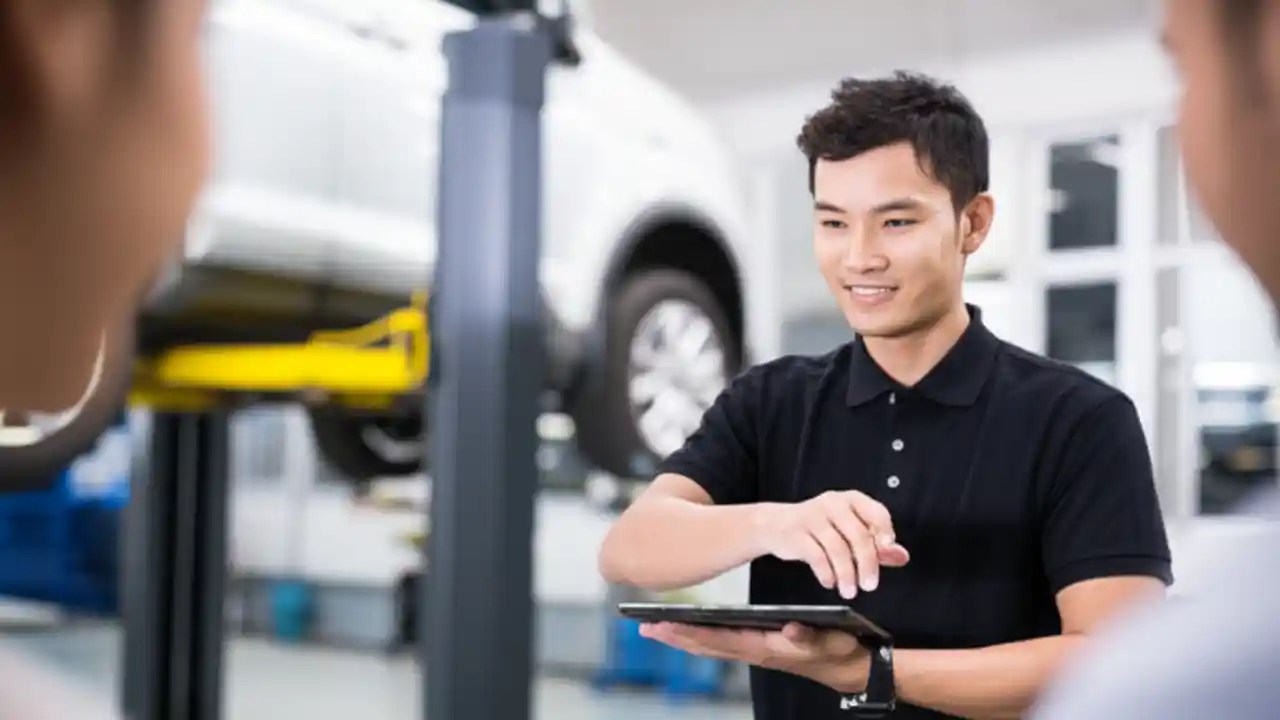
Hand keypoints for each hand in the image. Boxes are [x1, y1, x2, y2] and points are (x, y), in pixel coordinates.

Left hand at [641, 621, 870, 693]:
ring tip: (656, 627)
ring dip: (682, 637)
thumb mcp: (828, 641)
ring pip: (709, 646)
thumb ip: (808, 637)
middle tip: (644, 626)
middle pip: (705, 645)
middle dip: (675, 636)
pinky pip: (720, 644)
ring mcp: (753, 651)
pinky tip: (687, 629)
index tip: (664, 625)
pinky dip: (699, 637)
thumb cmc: (839, 650)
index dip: (690, 633)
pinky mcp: (757, 647)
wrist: (849, 666)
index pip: (718, 641)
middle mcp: (753, 652)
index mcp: (764, 648)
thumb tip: (790, 629)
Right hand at [756, 491, 909, 597]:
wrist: (776, 525)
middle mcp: (833, 504)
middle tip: (870, 584)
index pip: (876, 513)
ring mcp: (813, 516)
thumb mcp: (848, 532)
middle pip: (858, 535)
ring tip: (849, 590)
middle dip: (867, 564)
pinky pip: (816, 555)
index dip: (885, 533)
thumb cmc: (818, 529)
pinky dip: (826, 573)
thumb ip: (876, 545)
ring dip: (846, 574)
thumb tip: (900, 556)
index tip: (887, 552)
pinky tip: (829, 582)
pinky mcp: (796, 532)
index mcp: (852, 500)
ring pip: (837, 548)